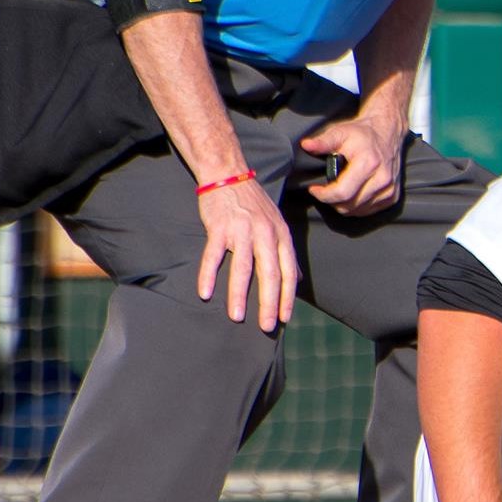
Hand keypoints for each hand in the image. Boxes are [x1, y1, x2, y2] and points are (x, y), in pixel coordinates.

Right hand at [196, 177, 296, 332]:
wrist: (228, 175)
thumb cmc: (254, 204)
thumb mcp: (278, 225)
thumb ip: (286, 253)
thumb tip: (297, 279)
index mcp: (281, 236)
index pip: (288, 272)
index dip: (288, 297)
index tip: (285, 318)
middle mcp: (265, 234)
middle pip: (269, 274)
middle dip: (269, 303)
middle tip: (267, 326)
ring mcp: (241, 231)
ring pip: (242, 268)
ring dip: (239, 295)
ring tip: (237, 317)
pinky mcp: (218, 228)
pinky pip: (212, 256)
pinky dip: (208, 275)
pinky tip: (205, 294)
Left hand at [300, 112, 409, 216]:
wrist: (388, 132)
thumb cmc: (363, 133)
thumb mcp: (341, 132)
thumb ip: (323, 141)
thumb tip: (306, 145)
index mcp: (368, 164)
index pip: (342, 193)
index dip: (323, 195)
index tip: (314, 190)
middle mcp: (382, 179)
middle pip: (349, 206)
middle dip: (331, 201)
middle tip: (324, 191)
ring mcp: (389, 189)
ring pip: (358, 211)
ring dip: (344, 206)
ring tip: (337, 192)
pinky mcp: (393, 196)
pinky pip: (369, 210)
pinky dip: (357, 207)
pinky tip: (352, 195)